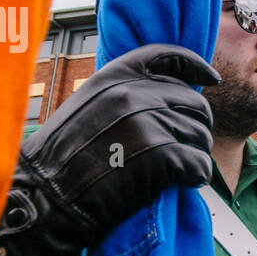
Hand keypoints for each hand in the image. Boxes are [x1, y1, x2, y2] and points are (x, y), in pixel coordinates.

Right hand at [0, 44, 219, 255]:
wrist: (45, 198)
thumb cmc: (59, 162)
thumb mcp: (85, 109)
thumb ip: (121, 97)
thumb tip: (164, 99)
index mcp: (113, 77)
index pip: (167, 56)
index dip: (195, 67)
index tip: (211, 79)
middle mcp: (133, 94)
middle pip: (195, 104)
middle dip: (195, 128)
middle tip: (184, 150)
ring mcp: (149, 123)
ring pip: (201, 136)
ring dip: (195, 156)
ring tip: (177, 172)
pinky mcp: (162, 156)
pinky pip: (199, 165)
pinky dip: (196, 177)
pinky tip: (183, 184)